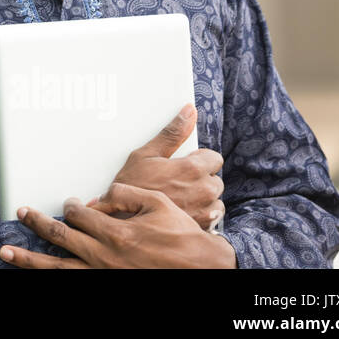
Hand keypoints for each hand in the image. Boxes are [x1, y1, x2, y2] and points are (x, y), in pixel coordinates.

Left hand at [0, 183, 237, 267]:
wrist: (203, 269)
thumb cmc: (183, 237)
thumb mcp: (160, 204)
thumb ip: (127, 194)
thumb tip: (103, 193)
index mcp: (116, 231)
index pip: (79, 214)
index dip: (71, 206)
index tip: (70, 203)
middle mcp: (104, 255)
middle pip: (60, 236)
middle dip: (37, 224)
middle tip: (21, 214)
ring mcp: (104, 274)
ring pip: (57, 267)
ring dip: (29, 259)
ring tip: (5, 253)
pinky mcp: (108, 286)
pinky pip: (72, 283)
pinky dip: (54, 276)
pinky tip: (38, 273)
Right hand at [90, 102, 224, 230]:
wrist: (123, 220)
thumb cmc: (131, 185)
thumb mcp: (146, 154)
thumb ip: (172, 133)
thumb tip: (189, 111)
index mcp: (193, 169)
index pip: (214, 158)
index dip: (199, 160)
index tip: (185, 164)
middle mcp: (204, 190)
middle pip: (215, 179)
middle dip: (200, 179)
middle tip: (177, 182)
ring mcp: (204, 210)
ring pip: (215, 199)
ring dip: (202, 197)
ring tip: (180, 198)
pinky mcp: (202, 226)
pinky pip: (212, 217)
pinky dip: (201, 214)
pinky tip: (183, 211)